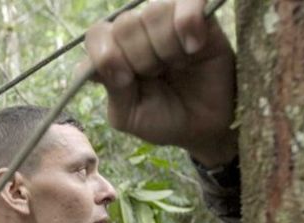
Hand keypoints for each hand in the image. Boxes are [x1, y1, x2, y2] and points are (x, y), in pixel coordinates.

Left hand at [84, 0, 236, 166]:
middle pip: (125, 24)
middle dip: (140, 58)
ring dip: (165, 47)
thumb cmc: (163, 120)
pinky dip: (188, 22)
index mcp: (114, 52)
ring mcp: (169, 21)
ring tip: (179, 66)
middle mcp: (138, 31)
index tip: (125, 80)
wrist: (205, 128)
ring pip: (154, 12)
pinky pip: (189, 0)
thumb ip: (112, 88)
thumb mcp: (128, 116)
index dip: (107, 55)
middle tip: (158, 76)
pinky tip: (194, 47)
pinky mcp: (201, 17)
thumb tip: (104, 60)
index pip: (97, 34)